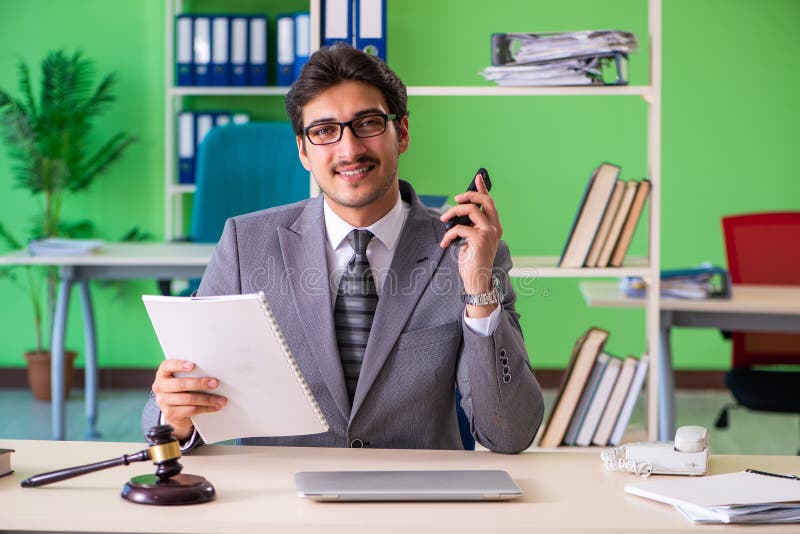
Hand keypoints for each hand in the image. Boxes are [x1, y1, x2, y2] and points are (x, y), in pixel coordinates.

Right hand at [151, 360, 226, 440]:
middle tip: (215, 383)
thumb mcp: (182, 379)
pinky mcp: (170, 414)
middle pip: (181, 384)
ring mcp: (163, 401)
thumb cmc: (182, 389)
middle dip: (200, 383)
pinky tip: (216, 407)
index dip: (179, 365)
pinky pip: (191, 410)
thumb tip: (213, 371)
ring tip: (221, 399)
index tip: (193, 365)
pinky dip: (206, 408)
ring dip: (208, 399)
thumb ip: (190, 373)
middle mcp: (160, 387)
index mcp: (163, 374)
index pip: (167, 366)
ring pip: (188, 399)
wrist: (174, 412)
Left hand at [439, 172, 501, 316]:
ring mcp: (489, 232)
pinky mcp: (480, 239)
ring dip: (453, 212)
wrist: (477, 280)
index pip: (489, 203)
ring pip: (471, 210)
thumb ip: (470, 226)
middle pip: (484, 201)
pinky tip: (446, 243)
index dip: (483, 189)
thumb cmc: (473, 261)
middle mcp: (495, 227)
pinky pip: (460, 228)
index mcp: (494, 226)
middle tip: (455, 198)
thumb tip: (458, 213)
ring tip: (444, 219)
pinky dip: (449, 234)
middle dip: (468, 194)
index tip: (477, 178)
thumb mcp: (471, 240)